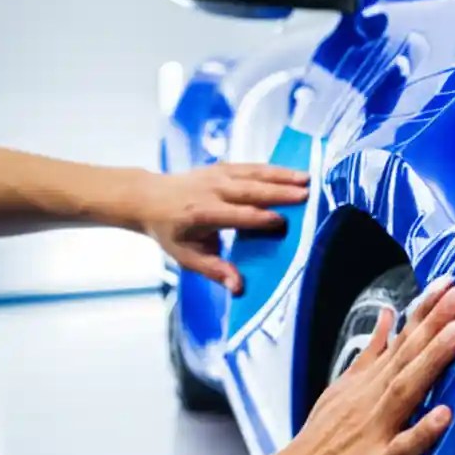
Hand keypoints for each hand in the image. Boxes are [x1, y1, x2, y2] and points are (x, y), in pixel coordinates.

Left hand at [132, 164, 309, 293]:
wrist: (148, 198)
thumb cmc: (170, 232)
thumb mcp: (186, 257)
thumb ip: (214, 270)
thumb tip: (238, 288)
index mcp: (202, 214)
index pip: (236, 215)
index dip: (259, 219)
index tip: (283, 224)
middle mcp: (211, 190)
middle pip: (250, 190)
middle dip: (278, 192)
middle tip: (306, 195)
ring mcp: (216, 175)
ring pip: (253, 174)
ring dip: (281, 176)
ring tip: (306, 179)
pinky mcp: (222, 167)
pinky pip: (250, 166)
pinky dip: (273, 168)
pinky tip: (292, 172)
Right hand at [266, 277, 454, 454]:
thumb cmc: (318, 447)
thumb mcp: (341, 391)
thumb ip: (371, 356)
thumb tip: (390, 319)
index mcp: (365, 384)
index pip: (400, 340)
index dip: (425, 311)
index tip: (449, 284)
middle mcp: (370, 401)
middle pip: (405, 355)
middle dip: (434, 323)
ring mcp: (373, 432)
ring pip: (406, 390)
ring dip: (432, 360)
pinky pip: (402, 447)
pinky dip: (423, 430)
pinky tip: (444, 414)